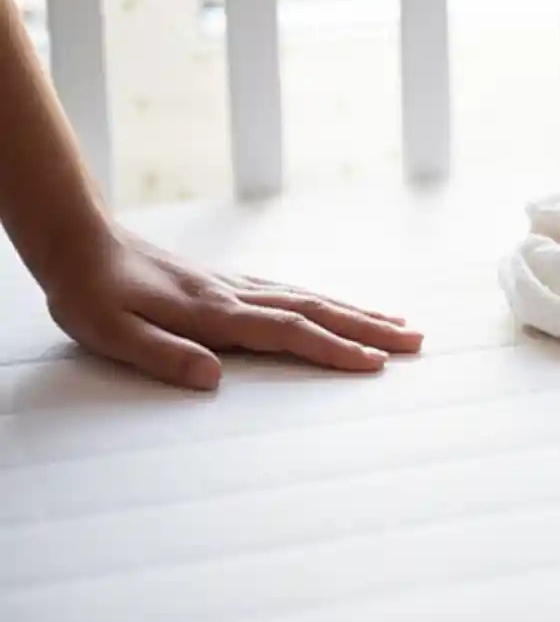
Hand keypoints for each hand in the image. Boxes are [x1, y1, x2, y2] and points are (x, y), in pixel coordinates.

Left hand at [39, 227, 421, 389]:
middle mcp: (236, 295)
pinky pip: (294, 291)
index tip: (375, 365)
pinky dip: (329, 301)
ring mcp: (238, 284)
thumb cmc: (91, 293)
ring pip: (312, 297)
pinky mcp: (231, 281)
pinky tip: (342, 307)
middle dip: (369, 329)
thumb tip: (214, 380)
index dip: (333, 350)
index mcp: (214, 313)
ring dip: (358, 312)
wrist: (80, 240)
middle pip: (317, 310)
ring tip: (398, 324)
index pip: (289, 331)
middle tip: (416, 341)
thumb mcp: (110, 333)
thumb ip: (162, 354)